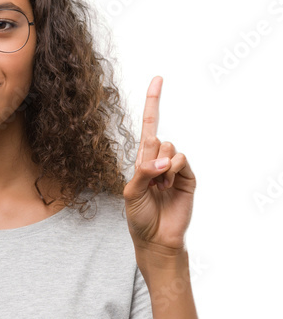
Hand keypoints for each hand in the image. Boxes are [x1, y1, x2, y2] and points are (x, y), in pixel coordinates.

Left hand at [123, 76, 195, 253]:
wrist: (157, 238)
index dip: (153, 103)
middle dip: (152, 156)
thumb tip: (162, 159)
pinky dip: (173, 169)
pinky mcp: (188, 176)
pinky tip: (169, 185)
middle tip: (150, 179)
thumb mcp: (131, 193)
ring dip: (163, 165)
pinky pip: (182, 158)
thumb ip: (142, 171)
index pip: (148, 127)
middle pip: (157, 138)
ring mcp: (174, 169)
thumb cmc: (139, 217)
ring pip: (170, 147)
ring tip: (160, 186)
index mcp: (142, 162)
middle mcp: (158, 161)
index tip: (158, 79)